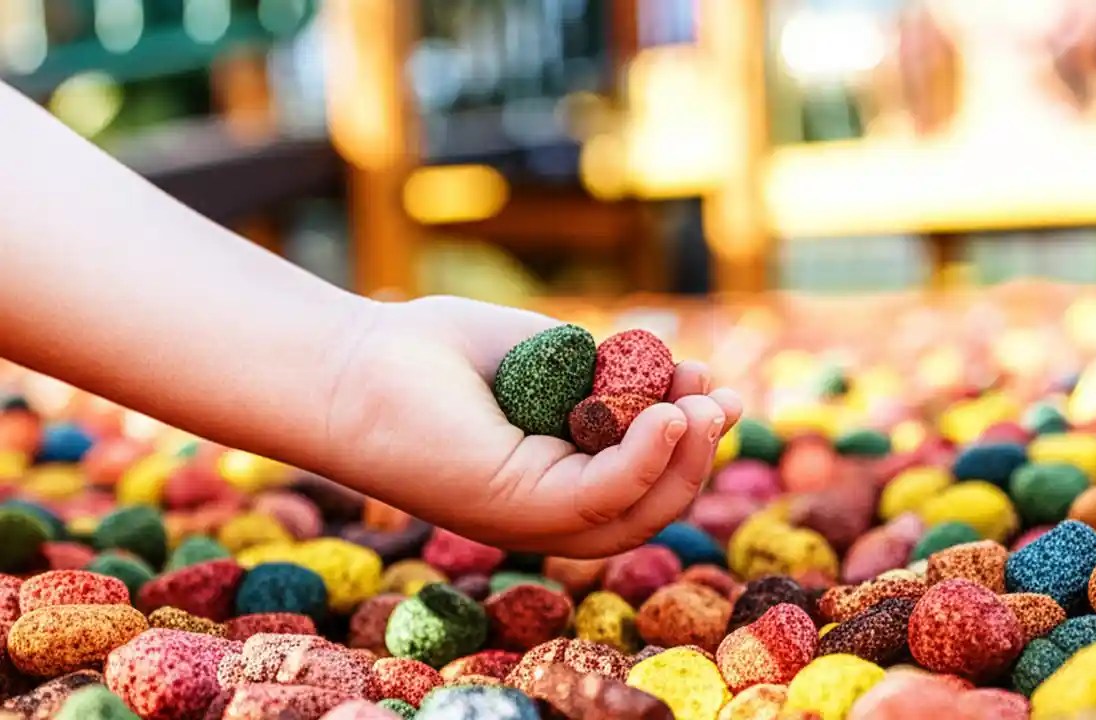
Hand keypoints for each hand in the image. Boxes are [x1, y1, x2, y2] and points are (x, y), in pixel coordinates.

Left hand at [318, 296, 741, 556]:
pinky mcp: (510, 508)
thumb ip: (610, 377)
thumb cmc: (439, 353)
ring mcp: (528, 519)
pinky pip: (599, 497)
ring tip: (705, 405)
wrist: (353, 361)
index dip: (690, 441)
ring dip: (683, 461)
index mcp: (557, 482)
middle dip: (699, 455)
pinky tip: (669, 414)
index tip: (714, 385)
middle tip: (723, 399)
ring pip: (634, 512)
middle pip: (650, 505)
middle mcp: (547, 514)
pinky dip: (645, 461)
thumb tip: (682, 374)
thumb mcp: (549, 361)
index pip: (644, 480)